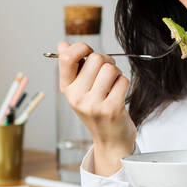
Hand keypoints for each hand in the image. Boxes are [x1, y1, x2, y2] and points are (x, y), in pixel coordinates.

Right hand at [55, 40, 135, 157]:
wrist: (110, 141)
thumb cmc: (96, 111)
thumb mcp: (79, 90)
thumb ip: (71, 66)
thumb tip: (62, 45)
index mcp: (66, 89)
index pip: (66, 57)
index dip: (82, 48)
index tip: (88, 54)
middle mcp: (76, 97)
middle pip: (95, 58)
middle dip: (106, 61)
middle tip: (106, 75)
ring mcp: (93, 104)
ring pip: (110, 68)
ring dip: (116, 73)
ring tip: (112, 85)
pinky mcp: (112, 108)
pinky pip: (123, 80)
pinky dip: (124, 83)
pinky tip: (118, 94)